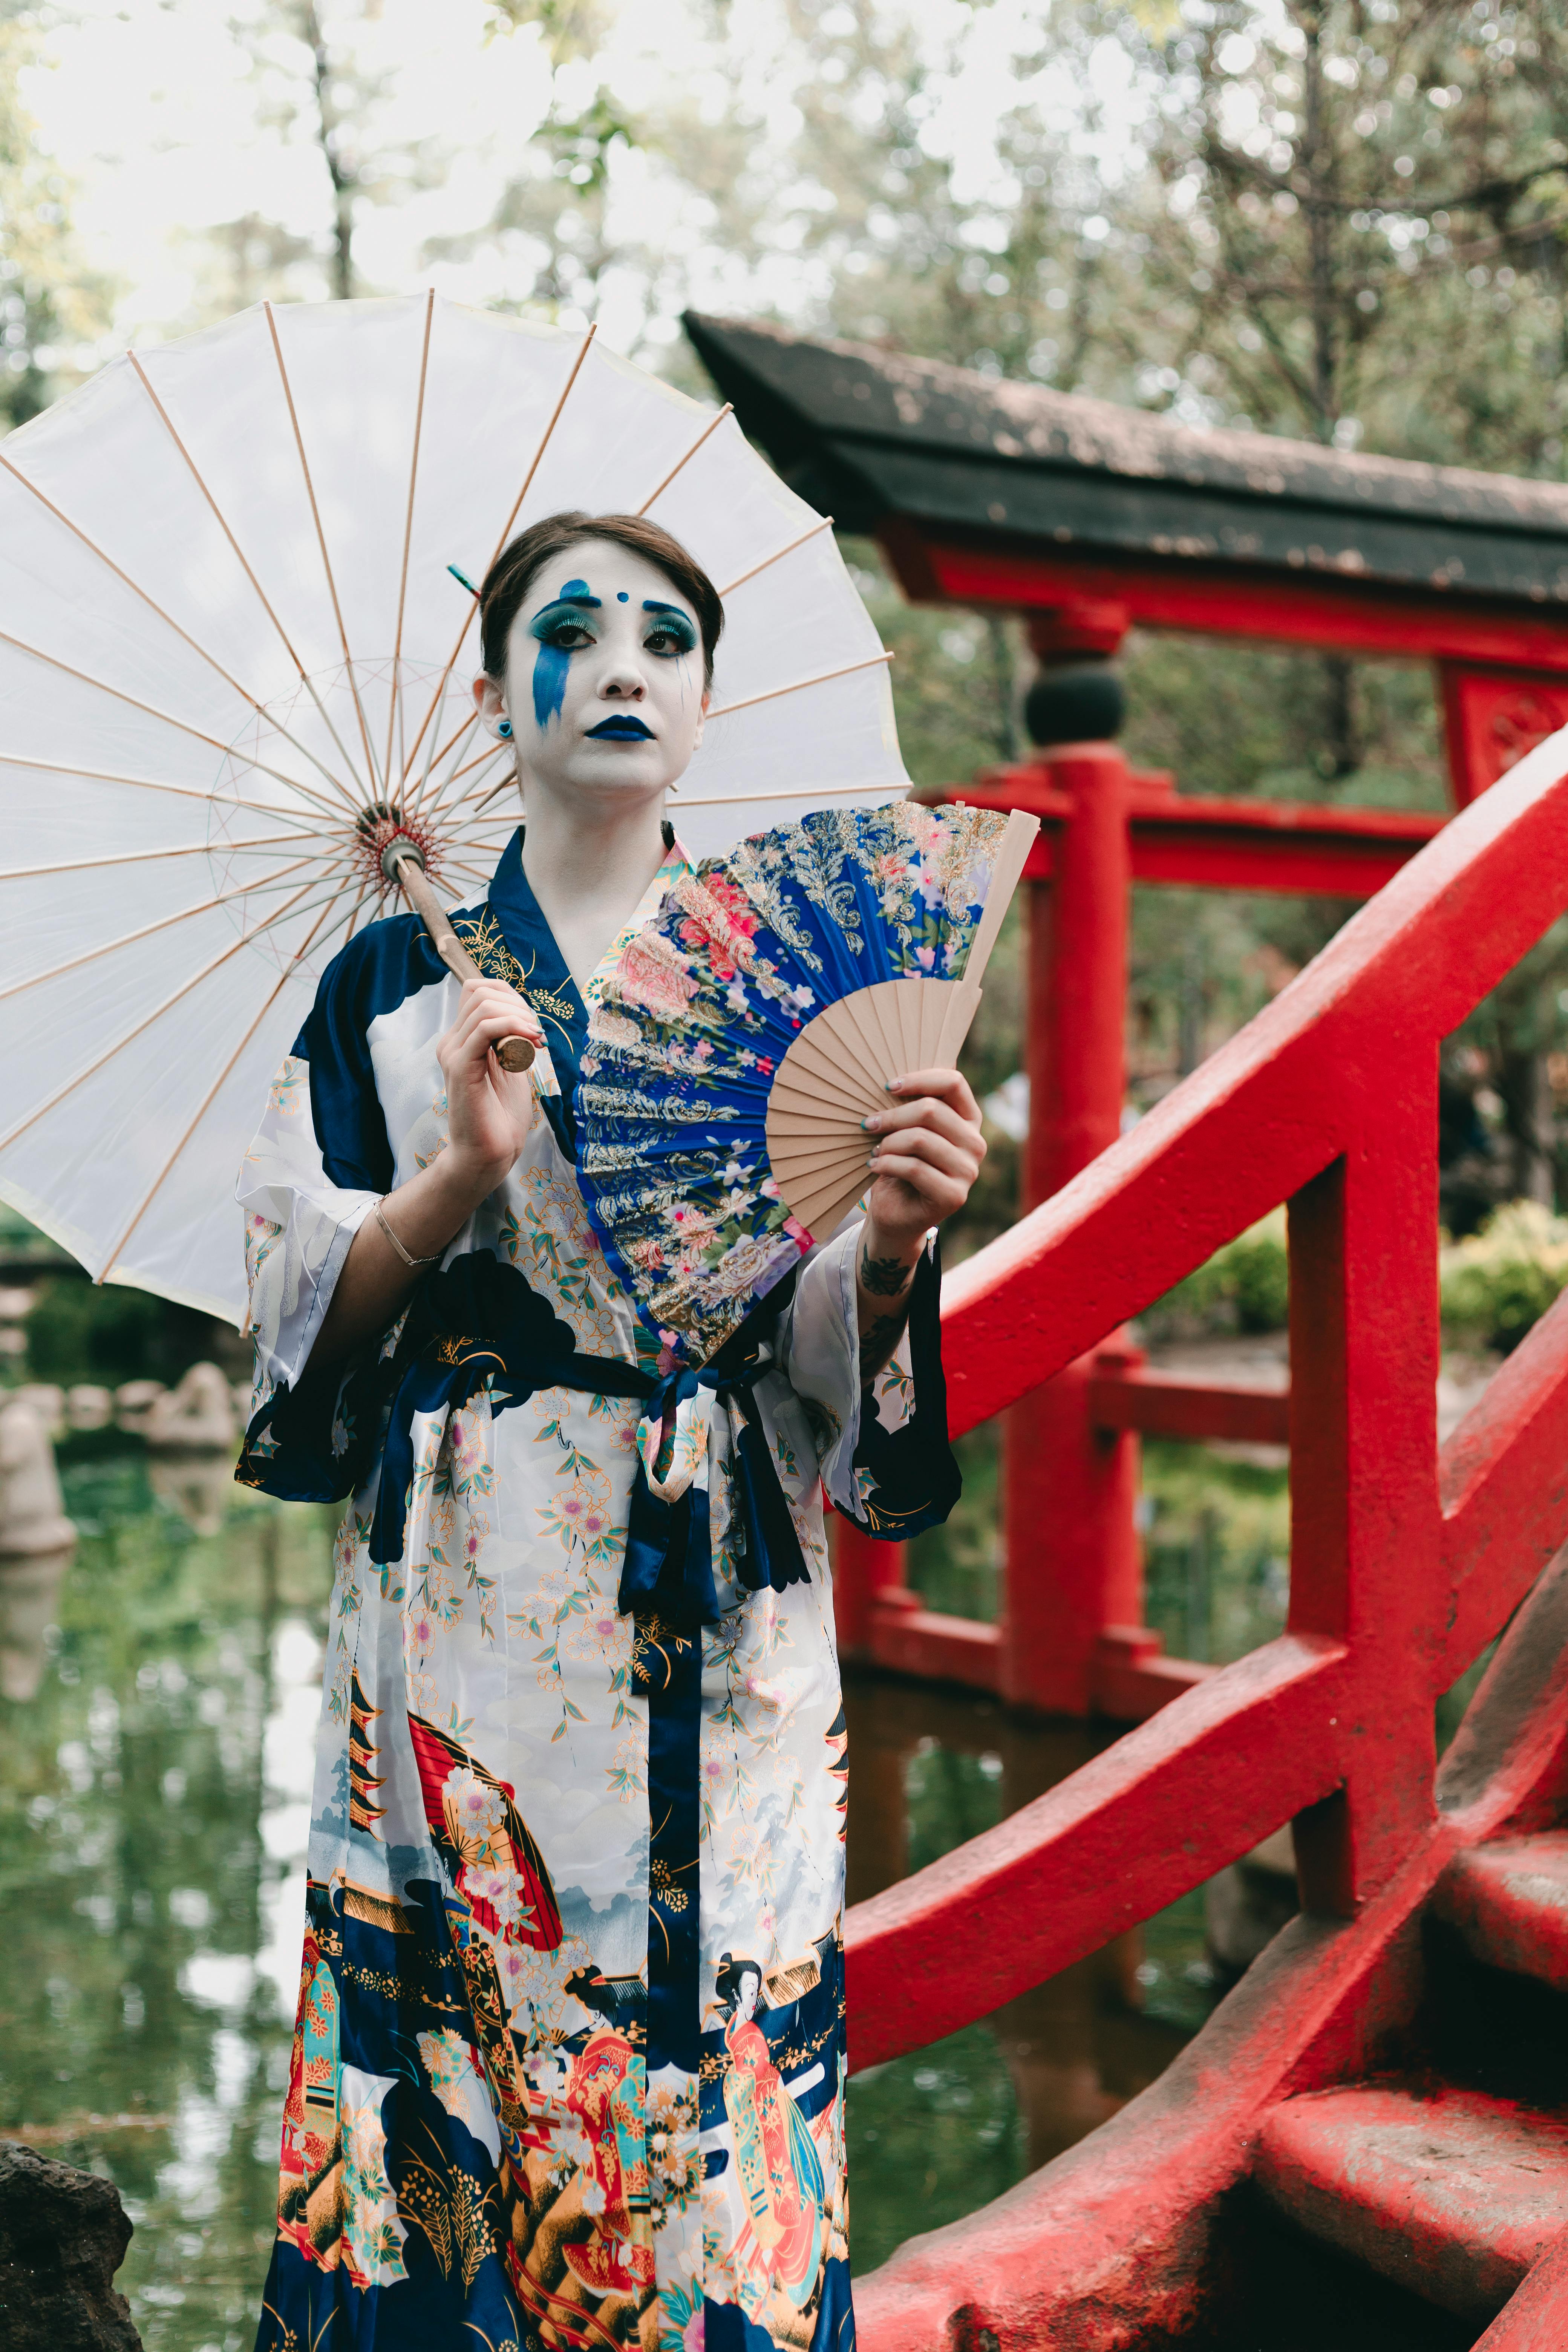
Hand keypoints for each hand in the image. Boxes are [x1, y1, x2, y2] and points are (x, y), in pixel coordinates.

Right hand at [435, 976, 542, 1197]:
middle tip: (537, 1036)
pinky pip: (485, 1029)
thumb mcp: (512, 1067)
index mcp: (463, 1040)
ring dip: (520, 1018)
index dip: (510, 997)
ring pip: (484, 1005)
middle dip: (518, 1005)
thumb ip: (510, 1040)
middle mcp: (453, 1042)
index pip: (478, 990)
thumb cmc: (502, 1117)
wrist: (489, 1154)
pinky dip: (512, 1028)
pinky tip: (529, 1046)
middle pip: (480, 991)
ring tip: (536, 1043)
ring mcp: (453, 1053)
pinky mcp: (460, 1067)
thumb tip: (521, 1013)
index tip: (532, 1026)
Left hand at [860, 1066, 985, 1255]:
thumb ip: (912, 1106)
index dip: (919, 1079)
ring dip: (888, 1144)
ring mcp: (968, 1171)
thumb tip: (893, 1079)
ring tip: (876, 1151)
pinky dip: (887, 1164)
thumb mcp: (908, 1129)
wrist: (896, 1213)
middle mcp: (975, 1143)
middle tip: (869, 1125)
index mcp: (969, 1120)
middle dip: (892, 1116)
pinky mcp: (954, 1196)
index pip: (954, 1083)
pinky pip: (914, 1168)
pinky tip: (874, 1166)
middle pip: (931, 1110)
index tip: (889, 1086)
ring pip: (920, 1139)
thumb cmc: (900, 1163)